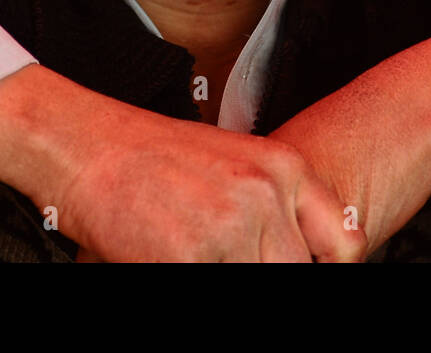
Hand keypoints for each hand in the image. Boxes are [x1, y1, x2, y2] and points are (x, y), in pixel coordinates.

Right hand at [52, 104, 368, 261]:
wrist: (86, 145)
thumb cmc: (146, 159)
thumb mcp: (230, 166)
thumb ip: (270, 210)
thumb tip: (289, 256)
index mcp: (283, 169)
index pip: (345, 245)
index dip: (324, 269)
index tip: (300, 269)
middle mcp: (267, 195)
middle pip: (296, 272)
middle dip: (260, 271)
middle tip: (223, 258)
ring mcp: (232, 227)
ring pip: (257, 282)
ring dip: (224, 272)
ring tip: (189, 255)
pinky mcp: (192, 256)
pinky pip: (210, 286)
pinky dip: (184, 277)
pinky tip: (165, 259)